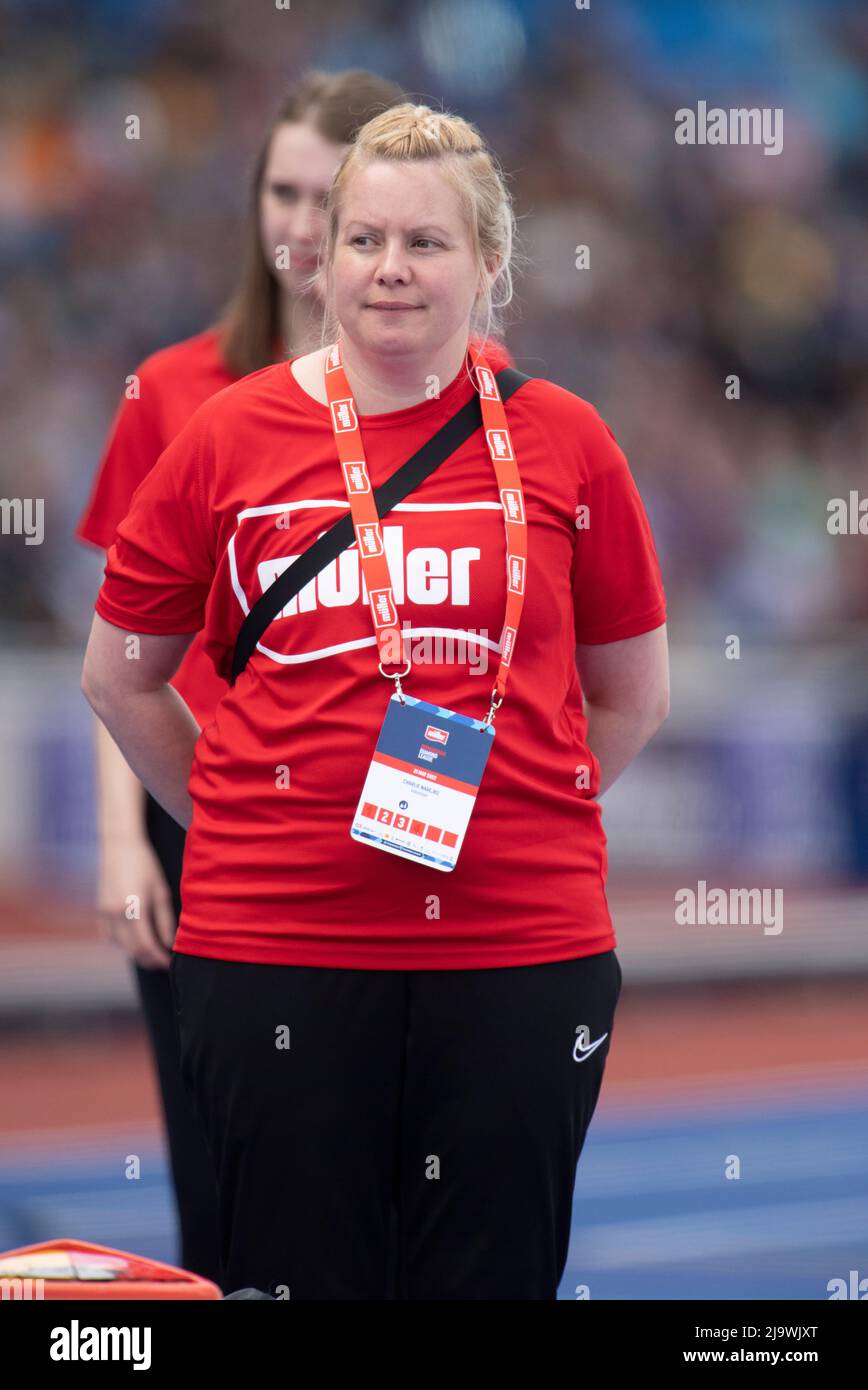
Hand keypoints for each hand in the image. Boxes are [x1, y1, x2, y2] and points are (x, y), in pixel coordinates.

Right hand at [96, 836, 176, 969]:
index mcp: (134, 907)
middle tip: (163, 962)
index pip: (146, 945)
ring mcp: (104, 913)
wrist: (119, 846)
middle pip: (132, 950)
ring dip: (136, 953)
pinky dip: (122, 943)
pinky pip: (109, 937)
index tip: (170, 962)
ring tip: (152, 951)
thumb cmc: (145, 865)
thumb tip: (168, 944)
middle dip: (149, 960)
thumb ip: (165, 920)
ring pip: (120, 946)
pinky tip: (134, 939)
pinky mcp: (99, 910)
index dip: (159, 958)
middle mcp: (116, 913)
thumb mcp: (161, 890)